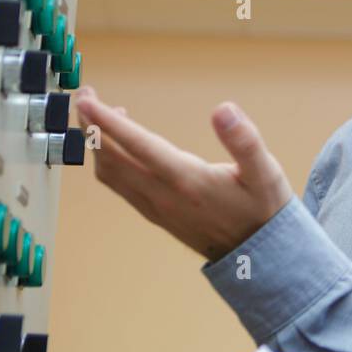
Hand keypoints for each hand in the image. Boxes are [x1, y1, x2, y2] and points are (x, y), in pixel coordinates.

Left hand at [73, 86, 292, 261]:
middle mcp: (164, 196)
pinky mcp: (155, 213)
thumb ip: (245, 141)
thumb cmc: (264, 208)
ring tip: (99, 115)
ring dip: (96, 143)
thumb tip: (223, 109)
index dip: (107, 122)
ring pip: (110, 174)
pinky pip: (119, 185)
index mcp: (187, 180)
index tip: (86, 98)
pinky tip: (120, 146)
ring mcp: (155, 207)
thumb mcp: (266, 172)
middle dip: (91, 125)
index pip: (137, 145)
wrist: (258, 256)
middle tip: (84, 95)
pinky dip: (108, 160)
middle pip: (111, 158)